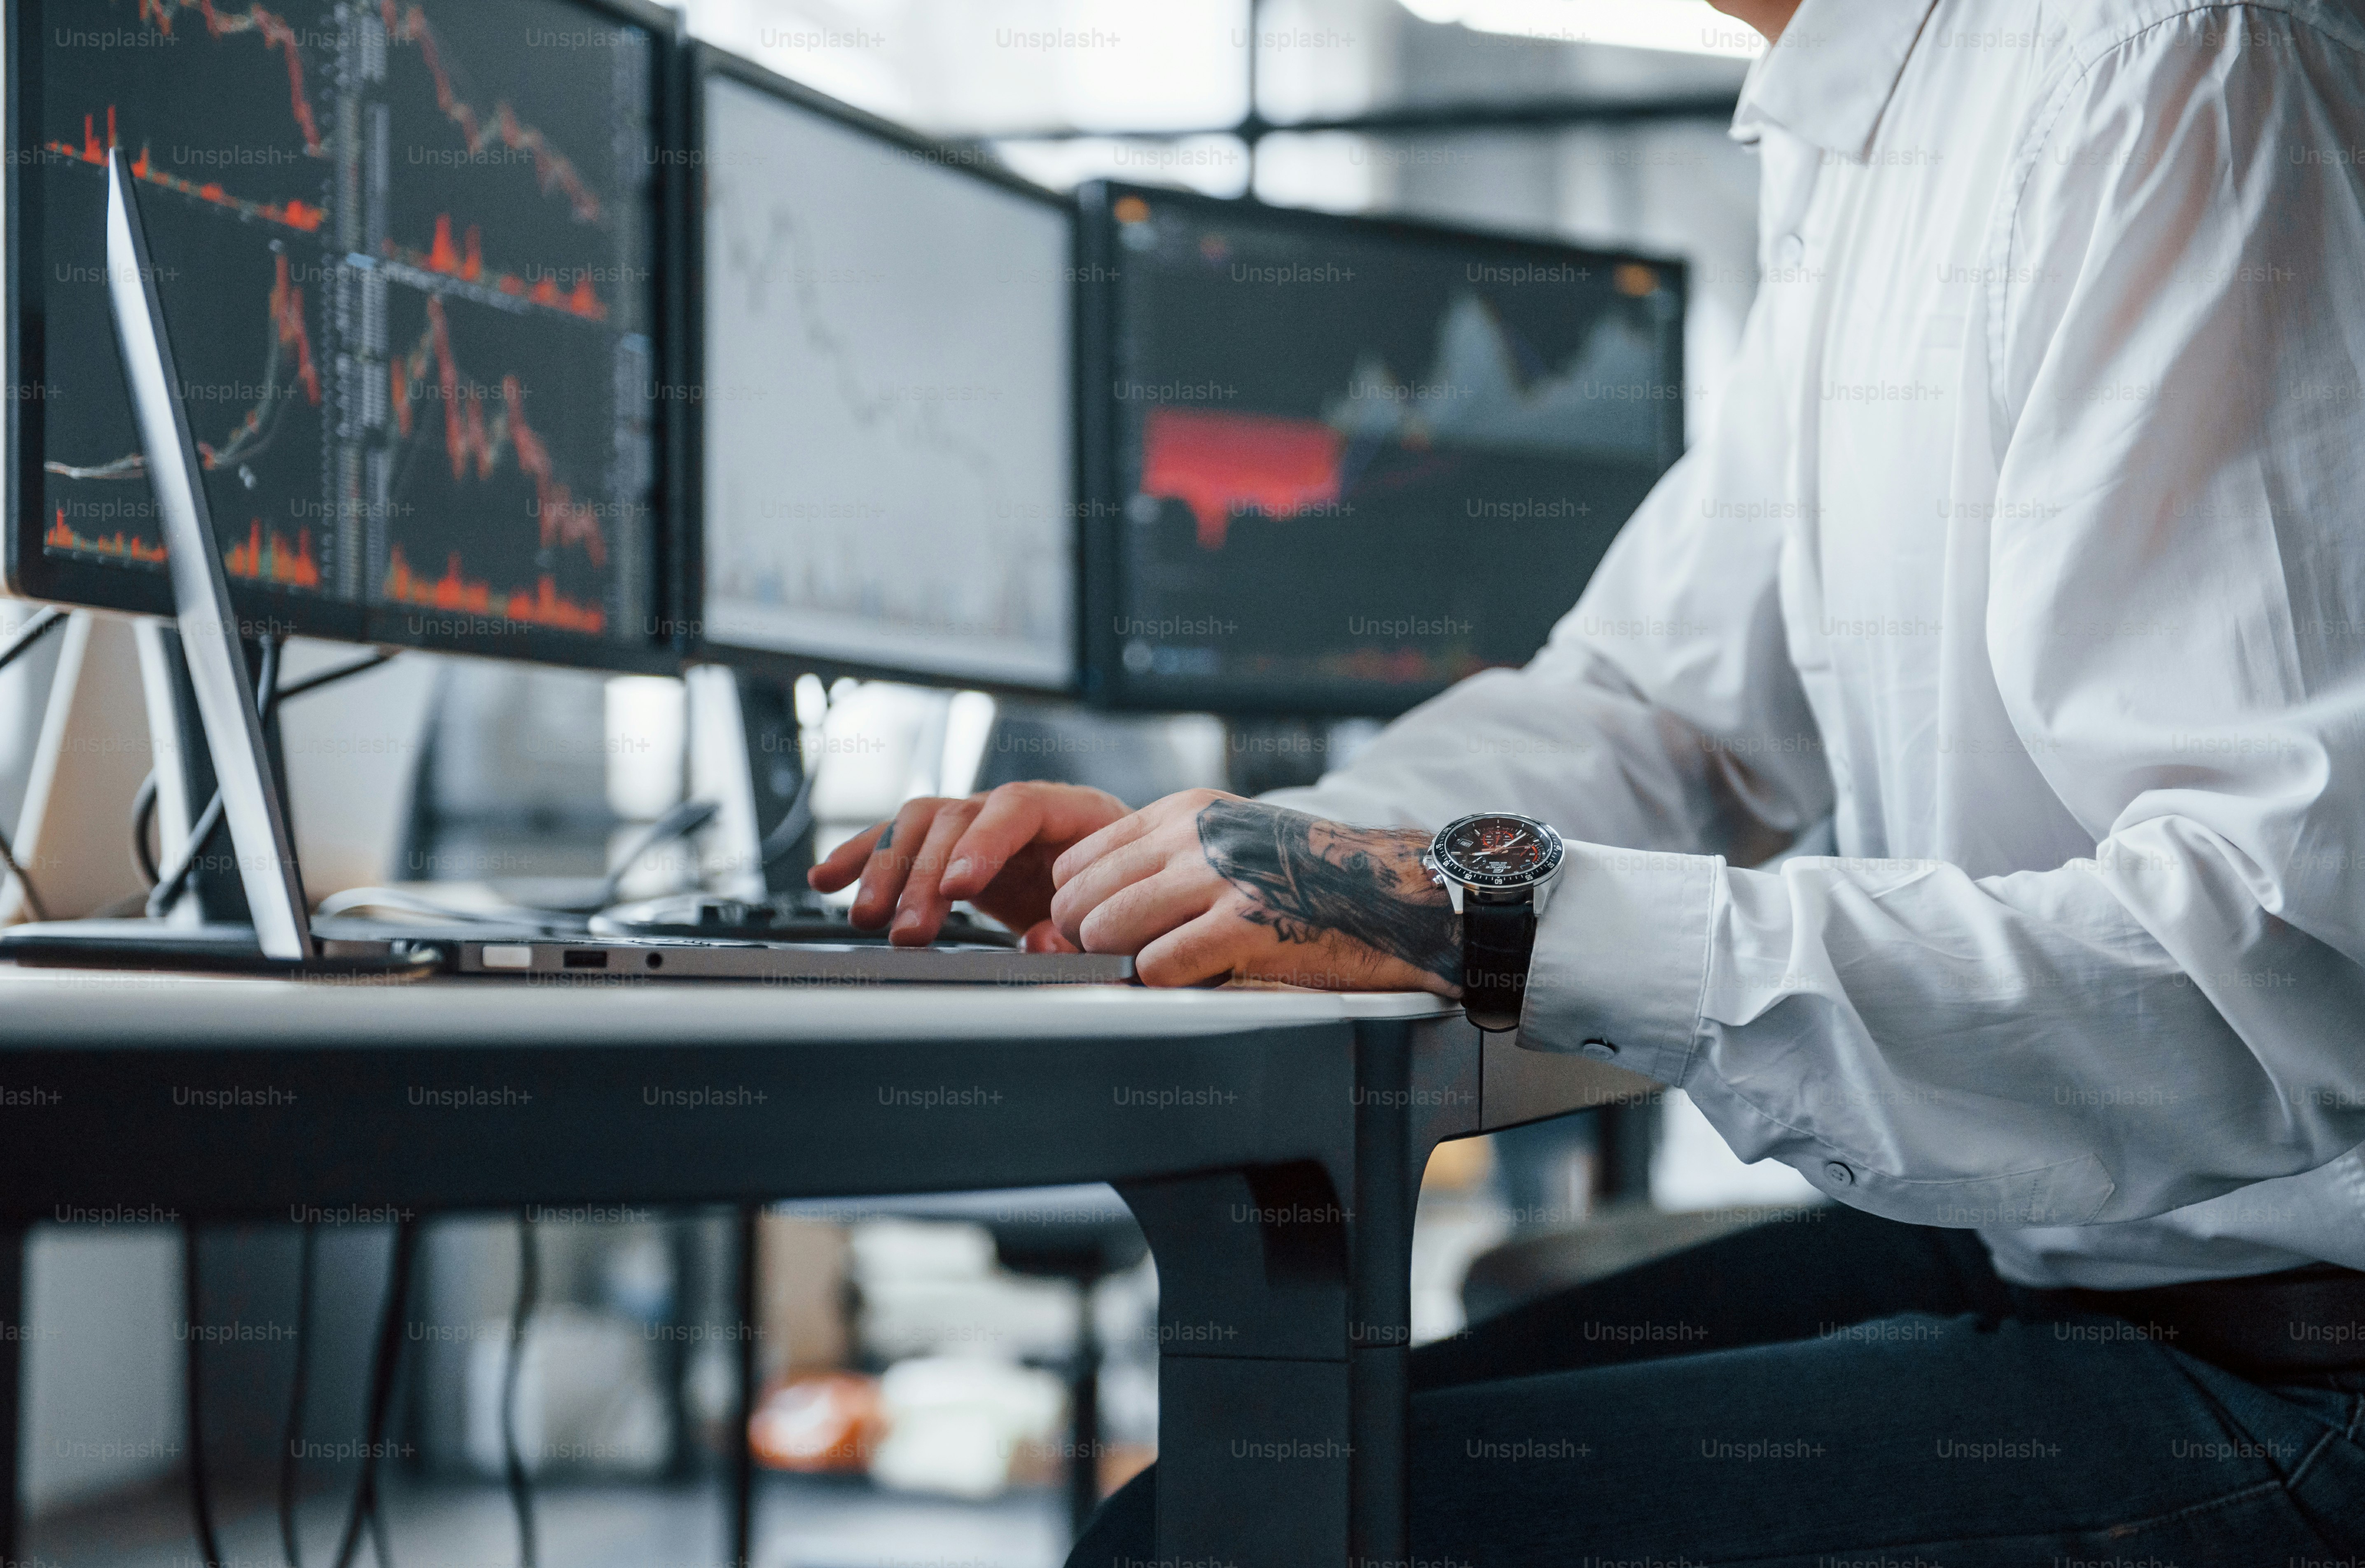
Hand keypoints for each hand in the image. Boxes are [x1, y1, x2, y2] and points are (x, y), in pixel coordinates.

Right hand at [806, 781, 1129, 947]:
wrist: (1131, 897)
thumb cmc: (1132, 905)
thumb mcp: (1122, 923)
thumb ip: (1085, 933)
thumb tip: (1040, 942)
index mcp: (1077, 814)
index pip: (1019, 807)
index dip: (983, 843)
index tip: (958, 888)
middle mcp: (1023, 811)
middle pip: (959, 818)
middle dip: (924, 875)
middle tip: (907, 932)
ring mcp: (984, 827)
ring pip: (922, 825)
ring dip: (888, 869)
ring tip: (867, 917)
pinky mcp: (954, 849)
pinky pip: (902, 842)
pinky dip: (863, 858)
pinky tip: (828, 880)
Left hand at [1048, 789, 1460, 994]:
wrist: (1393, 893)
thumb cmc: (1309, 879)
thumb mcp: (1229, 841)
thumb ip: (1163, 861)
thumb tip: (1083, 907)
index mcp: (1185, 810)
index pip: (1077, 859)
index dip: (1077, 904)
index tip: (1098, 930)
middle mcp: (1195, 835)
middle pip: (1080, 899)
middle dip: (1088, 941)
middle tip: (1122, 961)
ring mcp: (1220, 878)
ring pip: (1108, 929)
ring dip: (1122, 962)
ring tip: (1160, 968)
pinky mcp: (1246, 925)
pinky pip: (1158, 966)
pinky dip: (1164, 983)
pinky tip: (1198, 977)